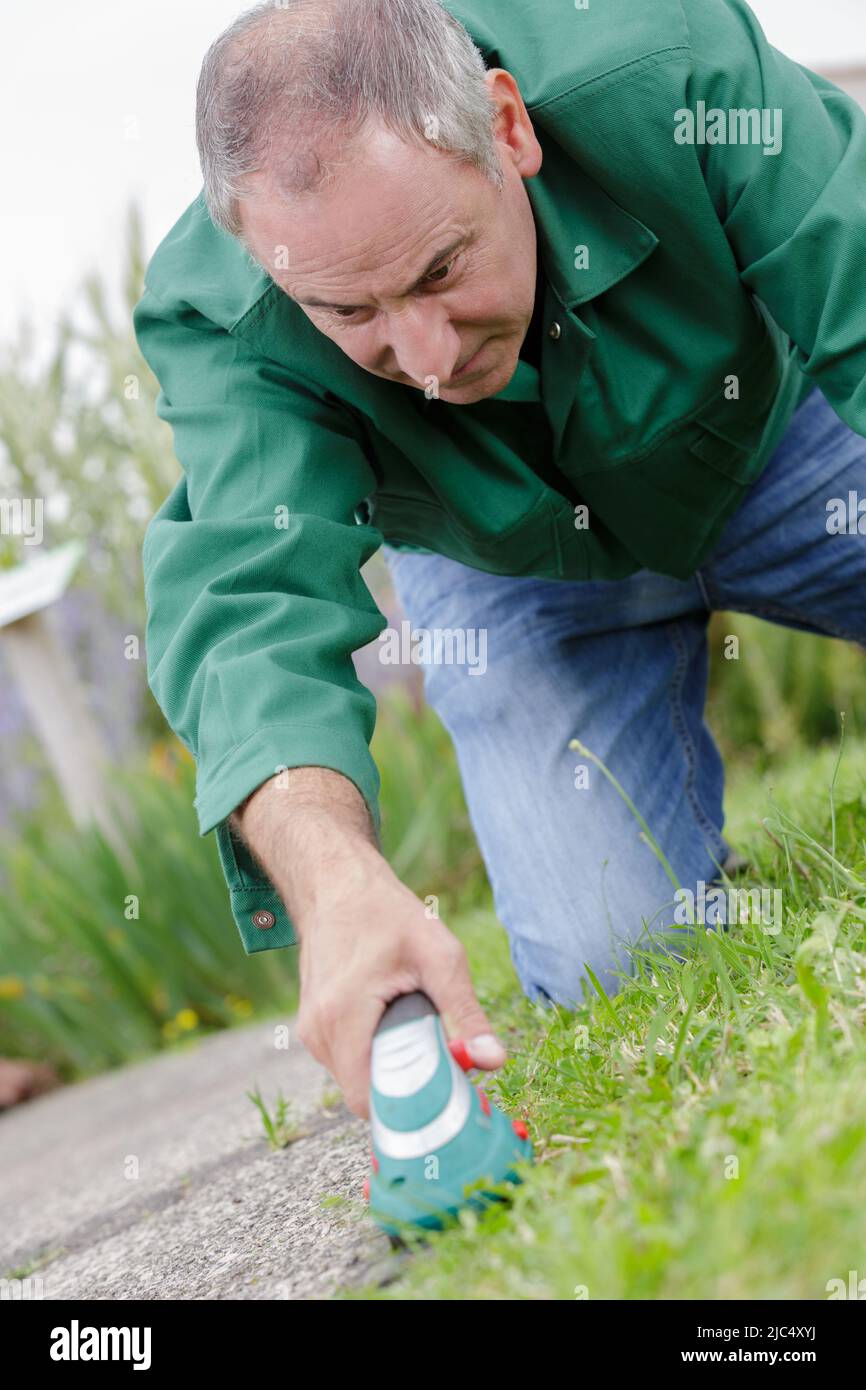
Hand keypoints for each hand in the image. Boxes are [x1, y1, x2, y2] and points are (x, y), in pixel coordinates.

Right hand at [294, 852, 505, 1117]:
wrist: (337, 883)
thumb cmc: (386, 913)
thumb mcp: (439, 956)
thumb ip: (466, 1012)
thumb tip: (494, 1060)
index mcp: (343, 1018)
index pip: (368, 1100)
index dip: (411, 1108)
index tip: (449, 1095)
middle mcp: (318, 1032)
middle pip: (366, 1093)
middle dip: (408, 1086)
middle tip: (446, 1058)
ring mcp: (311, 1030)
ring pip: (358, 1078)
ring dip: (392, 1067)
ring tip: (419, 1026)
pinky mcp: (314, 1025)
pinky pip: (349, 1060)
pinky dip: (377, 1053)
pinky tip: (398, 1021)